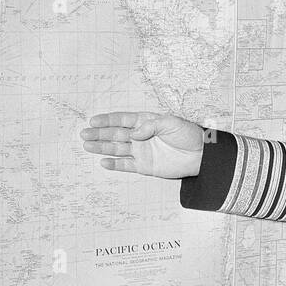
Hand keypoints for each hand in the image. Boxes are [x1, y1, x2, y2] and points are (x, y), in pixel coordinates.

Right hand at [80, 111, 205, 179]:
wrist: (201, 155)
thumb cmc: (188, 135)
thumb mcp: (170, 123)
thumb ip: (150, 126)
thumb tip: (133, 133)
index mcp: (146, 122)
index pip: (122, 120)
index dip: (108, 120)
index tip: (93, 121)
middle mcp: (141, 136)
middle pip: (115, 134)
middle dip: (99, 134)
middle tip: (84, 134)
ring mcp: (142, 151)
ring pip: (117, 148)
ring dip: (102, 147)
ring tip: (87, 145)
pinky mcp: (145, 165)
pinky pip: (126, 164)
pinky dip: (115, 164)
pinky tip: (103, 161)